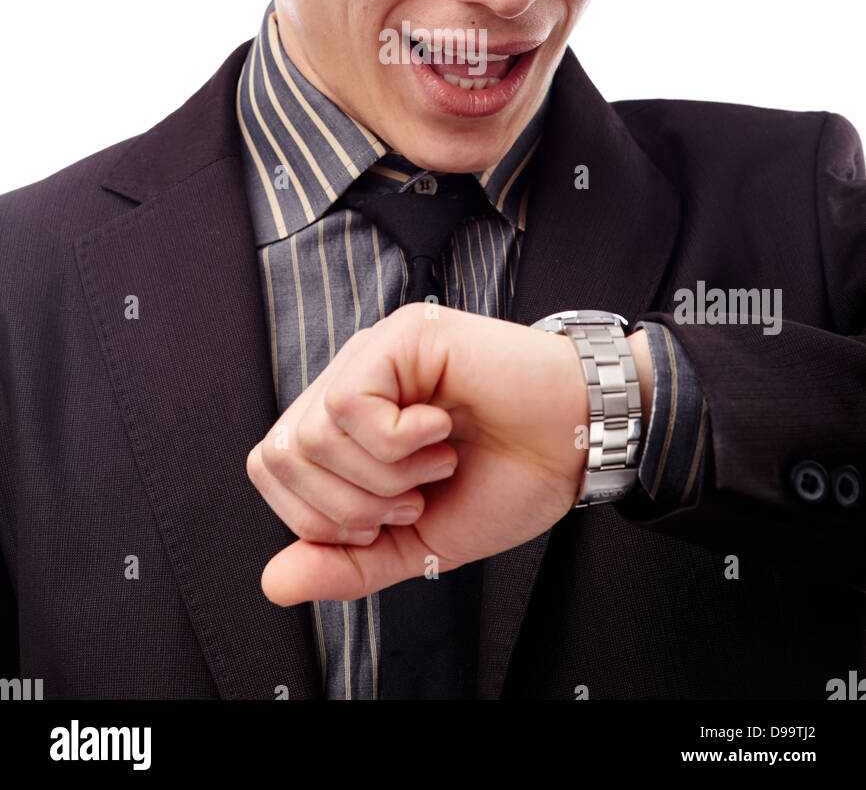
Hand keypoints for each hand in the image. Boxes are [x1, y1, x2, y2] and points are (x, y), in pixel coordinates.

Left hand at [245, 302, 591, 604]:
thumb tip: (274, 582)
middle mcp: (351, 381)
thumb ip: (346, 564)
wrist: (577, 445)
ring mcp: (373, 353)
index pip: (272, 470)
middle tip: (414, 495)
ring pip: (311, 435)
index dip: (319, 517)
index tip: (391, 516)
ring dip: (383, 474)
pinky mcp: (400, 335)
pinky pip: (350, 405)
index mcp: (346, 424)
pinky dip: (399, 442)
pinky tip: (442, 429)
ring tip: (437, 460)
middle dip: (349, 506)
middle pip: (277, 456)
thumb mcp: (418, 544)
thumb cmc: (511, 477)